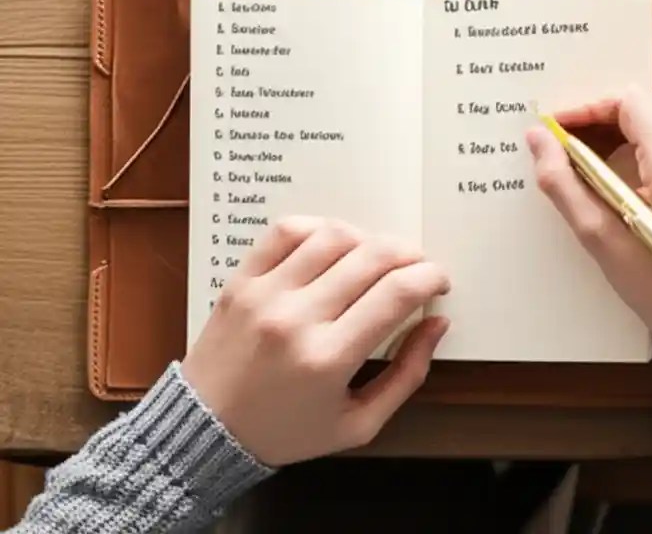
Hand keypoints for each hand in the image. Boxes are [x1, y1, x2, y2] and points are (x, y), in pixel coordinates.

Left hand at [181, 217, 449, 466]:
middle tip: (417, 267)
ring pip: (334, 236)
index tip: (439, 282)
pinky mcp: (241, 280)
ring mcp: (265, 294)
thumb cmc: (287, 431)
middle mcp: (297, 319)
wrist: (205, 431)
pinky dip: (320, 228)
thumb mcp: (359, 424)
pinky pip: (287, 231)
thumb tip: (437, 323)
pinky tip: (333, 247)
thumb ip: (407, 375)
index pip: (397, 294)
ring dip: (369, 239)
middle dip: (410, 255)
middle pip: (373, 257)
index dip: (431, 277)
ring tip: (376, 259)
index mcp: (329, 359)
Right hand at [526, 87, 651, 342]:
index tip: (558, 128)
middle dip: (602, 115)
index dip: (589, 107)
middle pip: (648, 105)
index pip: (632, 103)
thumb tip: (538, 138)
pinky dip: (640, 145)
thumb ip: (564, 183)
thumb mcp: (601, 239)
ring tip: (584, 159)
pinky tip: (615, 174)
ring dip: (621, 130)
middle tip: (566, 141)